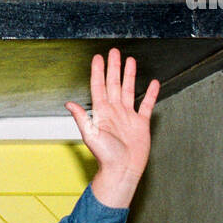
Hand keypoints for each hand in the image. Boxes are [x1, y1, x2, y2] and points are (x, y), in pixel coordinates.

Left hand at [64, 48, 158, 208]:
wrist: (122, 170)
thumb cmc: (105, 156)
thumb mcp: (91, 135)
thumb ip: (82, 117)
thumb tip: (69, 103)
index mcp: (102, 112)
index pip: (99, 86)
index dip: (98, 72)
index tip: (98, 57)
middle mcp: (114, 111)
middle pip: (114, 84)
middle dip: (114, 67)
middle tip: (114, 51)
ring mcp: (128, 116)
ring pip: (129, 90)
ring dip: (129, 75)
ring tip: (130, 60)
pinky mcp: (141, 123)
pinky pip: (147, 105)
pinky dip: (151, 94)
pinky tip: (153, 83)